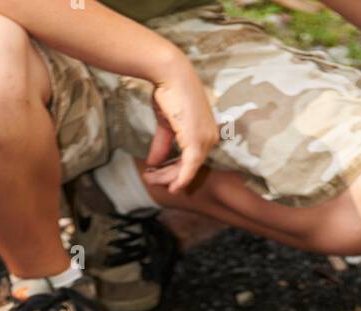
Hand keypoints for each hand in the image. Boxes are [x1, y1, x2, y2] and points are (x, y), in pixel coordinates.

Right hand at [143, 53, 217, 194]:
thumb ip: (162, 145)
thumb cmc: (169, 92)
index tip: (157, 176)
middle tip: (150, 180)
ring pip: (187, 169)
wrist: (170, 72)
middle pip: (189, 167)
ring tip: (150, 179)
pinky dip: (181, 179)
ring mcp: (205, 139)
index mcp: (206, 132)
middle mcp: (210, 137)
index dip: (173, 171)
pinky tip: (172, 189)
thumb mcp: (166, 124)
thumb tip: (152, 164)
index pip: (191, 159)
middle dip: (168, 176)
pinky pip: (189, 167)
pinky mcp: (197, 141)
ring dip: (167, 177)